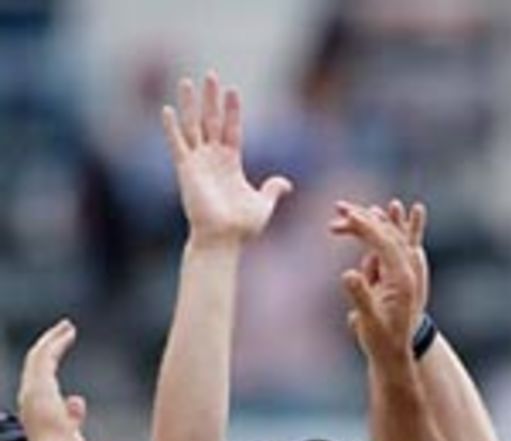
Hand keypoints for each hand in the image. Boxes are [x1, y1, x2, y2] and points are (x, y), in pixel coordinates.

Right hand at [17, 319, 84, 440]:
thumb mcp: (71, 433)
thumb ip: (72, 416)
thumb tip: (78, 399)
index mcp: (34, 407)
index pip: (40, 378)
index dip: (49, 363)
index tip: (60, 350)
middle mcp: (28, 395)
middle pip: (36, 362)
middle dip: (50, 344)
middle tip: (64, 331)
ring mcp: (31, 389)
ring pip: (39, 355)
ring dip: (53, 339)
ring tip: (67, 326)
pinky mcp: (39, 384)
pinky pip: (46, 356)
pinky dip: (56, 342)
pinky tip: (68, 333)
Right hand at [161, 72, 290, 246]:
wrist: (223, 240)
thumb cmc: (241, 227)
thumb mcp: (263, 205)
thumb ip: (272, 190)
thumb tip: (287, 184)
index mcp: (231, 163)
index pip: (232, 130)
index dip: (232, 111)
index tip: (233, 91)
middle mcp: (213, 159)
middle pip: (211, 121)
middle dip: (211, 99)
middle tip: (211, 75)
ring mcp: (198, 162)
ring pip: (193, 126)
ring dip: (190, 104)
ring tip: (187, 82)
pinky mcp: (186, 170)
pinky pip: (177, 145)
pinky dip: (171, 128)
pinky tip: (167, 109)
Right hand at [332, 198, 428, 368]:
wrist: (396, 355)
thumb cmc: (381, 341)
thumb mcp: (369, 320)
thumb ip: (360, 296)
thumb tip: (348, 273)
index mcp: (403, 279)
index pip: (384, 242)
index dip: (364, 227)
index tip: (343, 214)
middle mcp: (408, 272)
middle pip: (387, 234)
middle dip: (363, 220)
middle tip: (338, 207)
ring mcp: (406, 273)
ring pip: (389, 238)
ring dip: (368, 223)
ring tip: (345, 211)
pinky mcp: (398, 277)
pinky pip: (389, 248)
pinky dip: (377, 234)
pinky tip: (371, 219)